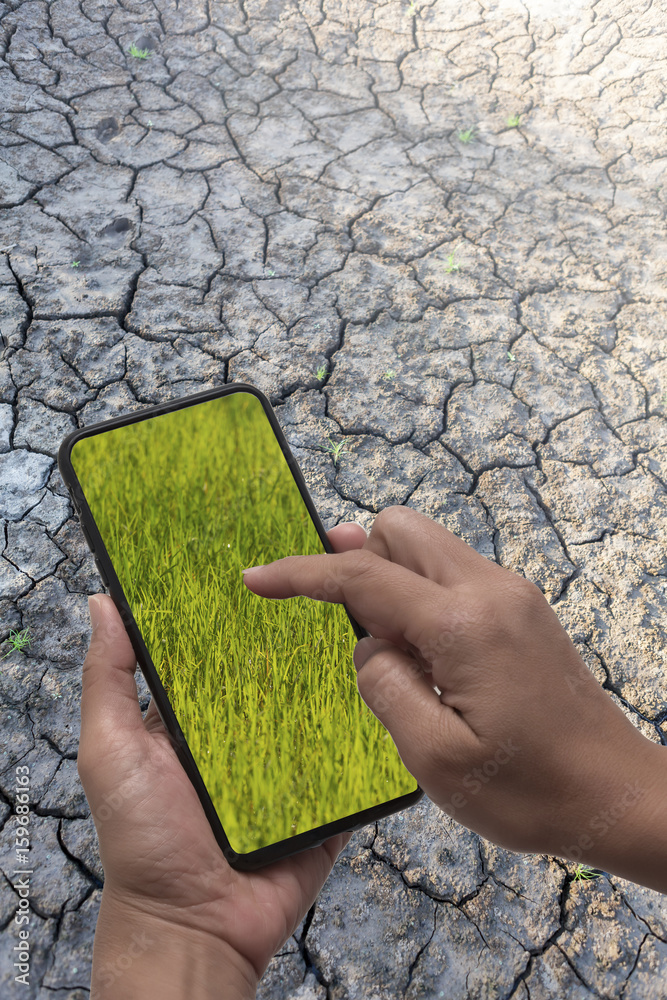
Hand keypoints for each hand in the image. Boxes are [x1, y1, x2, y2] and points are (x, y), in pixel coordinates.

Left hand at [79, 524, 360, 998]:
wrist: (198, 928)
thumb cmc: (144, 839)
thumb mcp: (112, 751)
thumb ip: (110, 680)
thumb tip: (104, 600)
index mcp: (204, 703)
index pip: (231, 634)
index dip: (251, 594)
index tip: (276, 541)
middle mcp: (252, 719)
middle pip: (287, 655)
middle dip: (313, 614)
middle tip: (348, 560)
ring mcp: (296, 751)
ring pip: (331, 691)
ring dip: (354, 656)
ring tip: (387, 602)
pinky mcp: (330, 787)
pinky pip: (358, 746)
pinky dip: (377, 717)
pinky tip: (404, 671)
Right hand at [243, 506, 666, 893]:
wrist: (615, 795)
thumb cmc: (529, 791)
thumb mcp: (436, 758)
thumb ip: (385, 686)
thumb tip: (369, 644)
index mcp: (463, 623)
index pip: (364, 575)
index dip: (302, 574)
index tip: (256, 578)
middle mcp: (489, 589)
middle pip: (402, 530)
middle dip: (357, 559)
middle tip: (339, 619)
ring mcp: (511, 594)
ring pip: (428, 547)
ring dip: (390, 578)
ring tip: (383, 647)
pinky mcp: (522, 608)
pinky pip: (453, 574)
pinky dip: (421, 595)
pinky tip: (421, 652)